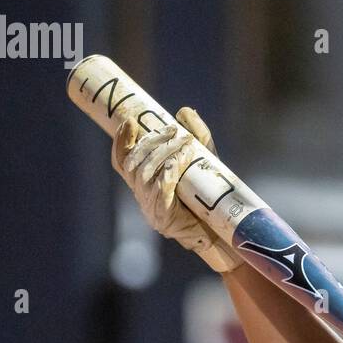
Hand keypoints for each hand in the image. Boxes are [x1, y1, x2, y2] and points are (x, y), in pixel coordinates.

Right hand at [111, 107, 243, 273]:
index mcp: (144, 184)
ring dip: (164, 152)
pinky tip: (183, 157)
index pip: (122, 162)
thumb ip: (196, 137)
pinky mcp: (164, 217)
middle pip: (134, 165)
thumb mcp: (203, 161)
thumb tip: (184, 112)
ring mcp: (151, 208)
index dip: (121, 142)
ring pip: (147, 174)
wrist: (221, 230)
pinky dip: (172, 169)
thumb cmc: (209, 196)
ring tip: (184, 140)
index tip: (129, 121)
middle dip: (150, 142)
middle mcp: (142, 196)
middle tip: (171, 128)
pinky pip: (162, 188)